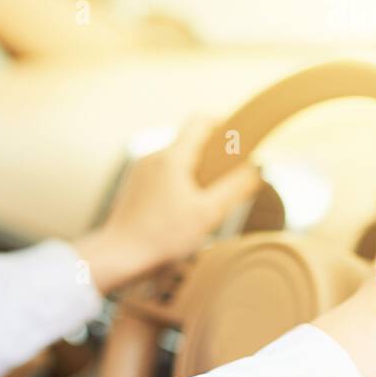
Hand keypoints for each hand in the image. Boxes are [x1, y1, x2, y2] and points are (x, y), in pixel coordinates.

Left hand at [73, 117, 261, 293]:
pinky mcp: (135, 187)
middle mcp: (153, 157)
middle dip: (213, 153)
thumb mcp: (208, 214)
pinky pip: (163, 174)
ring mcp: (141, 171)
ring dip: (196, 169)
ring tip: (212, 195)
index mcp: (171, 157)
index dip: (224, 124)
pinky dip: (180, 181)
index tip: (240, 139)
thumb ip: (236, 188)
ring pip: (176, 159)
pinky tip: (187, 207)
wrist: (118, 255)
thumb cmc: (162, 236)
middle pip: (189, 140)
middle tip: (232, 173)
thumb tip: (257, 169)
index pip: (200, 121)